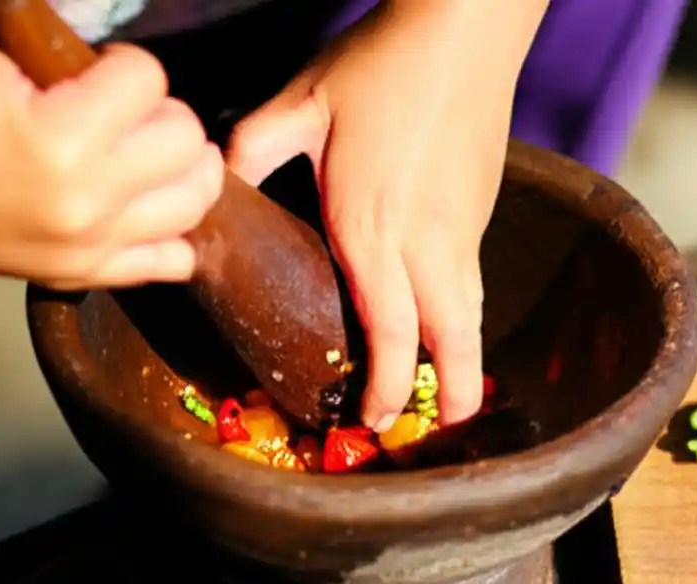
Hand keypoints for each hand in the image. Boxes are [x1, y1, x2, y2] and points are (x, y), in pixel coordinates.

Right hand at [0, 32, 222, 289]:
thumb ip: (59, 42)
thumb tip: (113, 56)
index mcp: (62, 142)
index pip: (148, 81)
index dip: (124, 63)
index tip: (97, 69)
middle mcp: (89, 203)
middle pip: (185, 142)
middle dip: (161, 113)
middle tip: (124, 111)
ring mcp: (92, 248)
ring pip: (195, 202)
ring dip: (180, 168)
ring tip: (147, 151)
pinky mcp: (86, 276)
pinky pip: (174, 260)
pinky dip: (173, 229)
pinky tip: (148, 202)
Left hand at [227, 0, 546, 430]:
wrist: (465, 31)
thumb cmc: (381, 65)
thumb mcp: (300, 102)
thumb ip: (252, 149)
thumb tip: (216, 180)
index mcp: (374, 223)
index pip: (389, 325)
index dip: (382, 381)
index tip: (369, 417)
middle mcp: (427, 238)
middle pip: (449, 335)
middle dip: (446, 393)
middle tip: (435, 431)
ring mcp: (463, 226)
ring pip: (469, 311)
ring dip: (463, 359)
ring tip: (454, 397)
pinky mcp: (480, 207)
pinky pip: (471, 276)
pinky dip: (463, 314)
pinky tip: (448, 319)